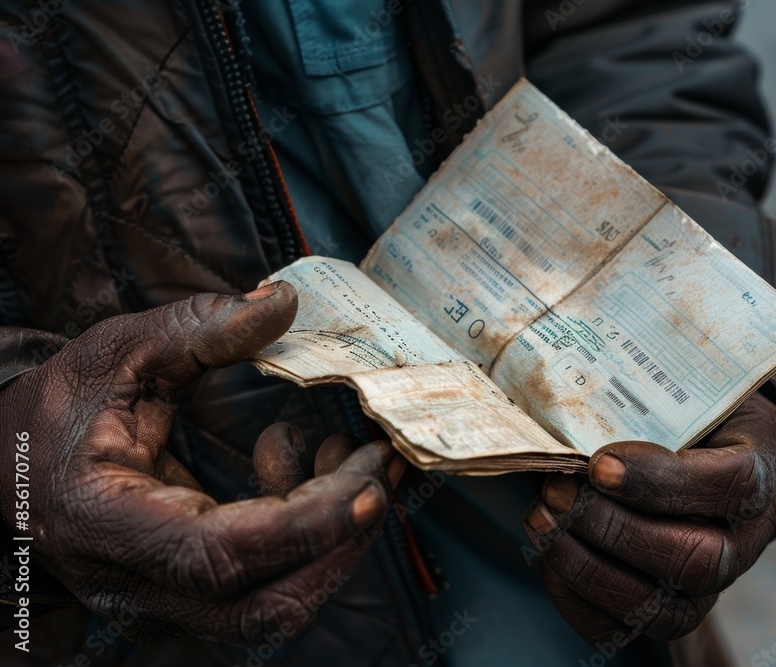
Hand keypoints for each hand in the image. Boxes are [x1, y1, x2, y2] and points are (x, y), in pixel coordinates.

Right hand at [0, 282, 403, 644]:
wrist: (12, 464)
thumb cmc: (61, 406)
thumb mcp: (120, 352)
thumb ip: (200, 328)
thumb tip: (285, 301)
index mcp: (107, 524)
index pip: (218, 554)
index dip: (303, 528)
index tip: (367, 487)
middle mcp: (137, 586)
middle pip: (264, 606)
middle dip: (341, 538)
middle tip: (379, 464)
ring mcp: (166, 603)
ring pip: (276, 608)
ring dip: (332, 535)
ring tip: (344, 450)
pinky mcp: (192, 596)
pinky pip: (269, 586)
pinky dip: (307, 532)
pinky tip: (294, 462)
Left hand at [523, 392, 775, 644]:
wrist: (703, 448)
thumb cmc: (686, 409)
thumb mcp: (687, 381)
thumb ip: (651, 382)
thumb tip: (580, 378)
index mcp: (759, 467)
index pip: (730, 486)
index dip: (661, 481)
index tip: (599, 462)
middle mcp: (746, 537)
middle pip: (699, 560)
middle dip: (615, 529)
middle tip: (558, 490)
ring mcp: (711, 584)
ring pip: (662, 608)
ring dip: (587, 566)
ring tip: (541, 518)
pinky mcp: (668, 608)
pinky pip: (623, 629)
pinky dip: (574, 598)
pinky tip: (545, 552)